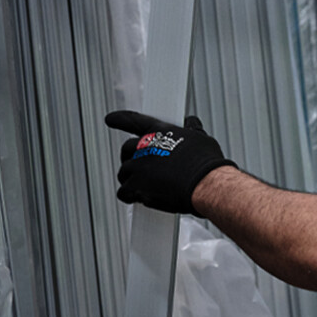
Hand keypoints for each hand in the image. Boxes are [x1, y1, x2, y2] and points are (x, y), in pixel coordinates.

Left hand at [105, 110, 234, 214]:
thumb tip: (191, 122)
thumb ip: (191, 129)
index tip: (111, 118)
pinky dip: (130, 196)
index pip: (134, 120)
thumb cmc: (206, 163)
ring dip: (132, 179)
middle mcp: (145, 146)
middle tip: (141, 167)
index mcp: (159, 132)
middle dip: (131, 157)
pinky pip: (124, 192)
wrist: (206, 184)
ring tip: (146, 185)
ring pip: (124, 172)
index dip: (120, 118)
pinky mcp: (135, 186)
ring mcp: (138, 166)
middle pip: (127, 149)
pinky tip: (141, 198)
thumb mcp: (201, 139)